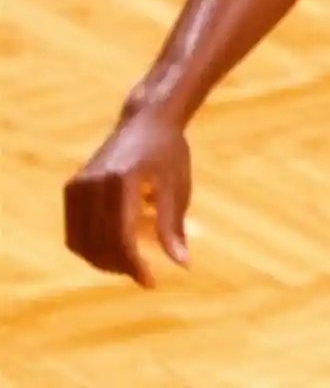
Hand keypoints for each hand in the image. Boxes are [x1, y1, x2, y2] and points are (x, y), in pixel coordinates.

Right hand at [64, 106, 191, 287]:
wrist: (146, 121)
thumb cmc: (168, 153)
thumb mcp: (176, 188)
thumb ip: (173, 227)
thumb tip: (183, 264)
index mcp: (121, 181)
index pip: (121, 238)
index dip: (134, 265)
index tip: (150, 283)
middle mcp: (93, 183)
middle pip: (99, 244)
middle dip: (121, 266)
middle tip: (144, 273)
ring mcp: (78, 185)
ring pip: (81, 242)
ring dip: (104, 259)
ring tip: (132, 261)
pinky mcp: (72, 188)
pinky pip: (75, 231)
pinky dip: (92, 245)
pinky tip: (116, 246)